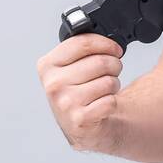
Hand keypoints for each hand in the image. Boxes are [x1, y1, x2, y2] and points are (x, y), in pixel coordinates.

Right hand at [36, 34, 124, 152]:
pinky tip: (101, 105)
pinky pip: (110, 101)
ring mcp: (64, 103)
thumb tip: (109, 36)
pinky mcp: (79, 119)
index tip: (115, 49)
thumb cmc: (78, 91)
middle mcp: (53, 83)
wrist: (81, 126)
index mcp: (48, 64)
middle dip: (114, 65)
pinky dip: (112, 102)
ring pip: (108, 81)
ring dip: (113, 85)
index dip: (106, 44)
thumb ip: (81, 49)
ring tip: (103, 90)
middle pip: (100, 61)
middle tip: (110, 72)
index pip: (83, 42)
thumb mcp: (70, 66)